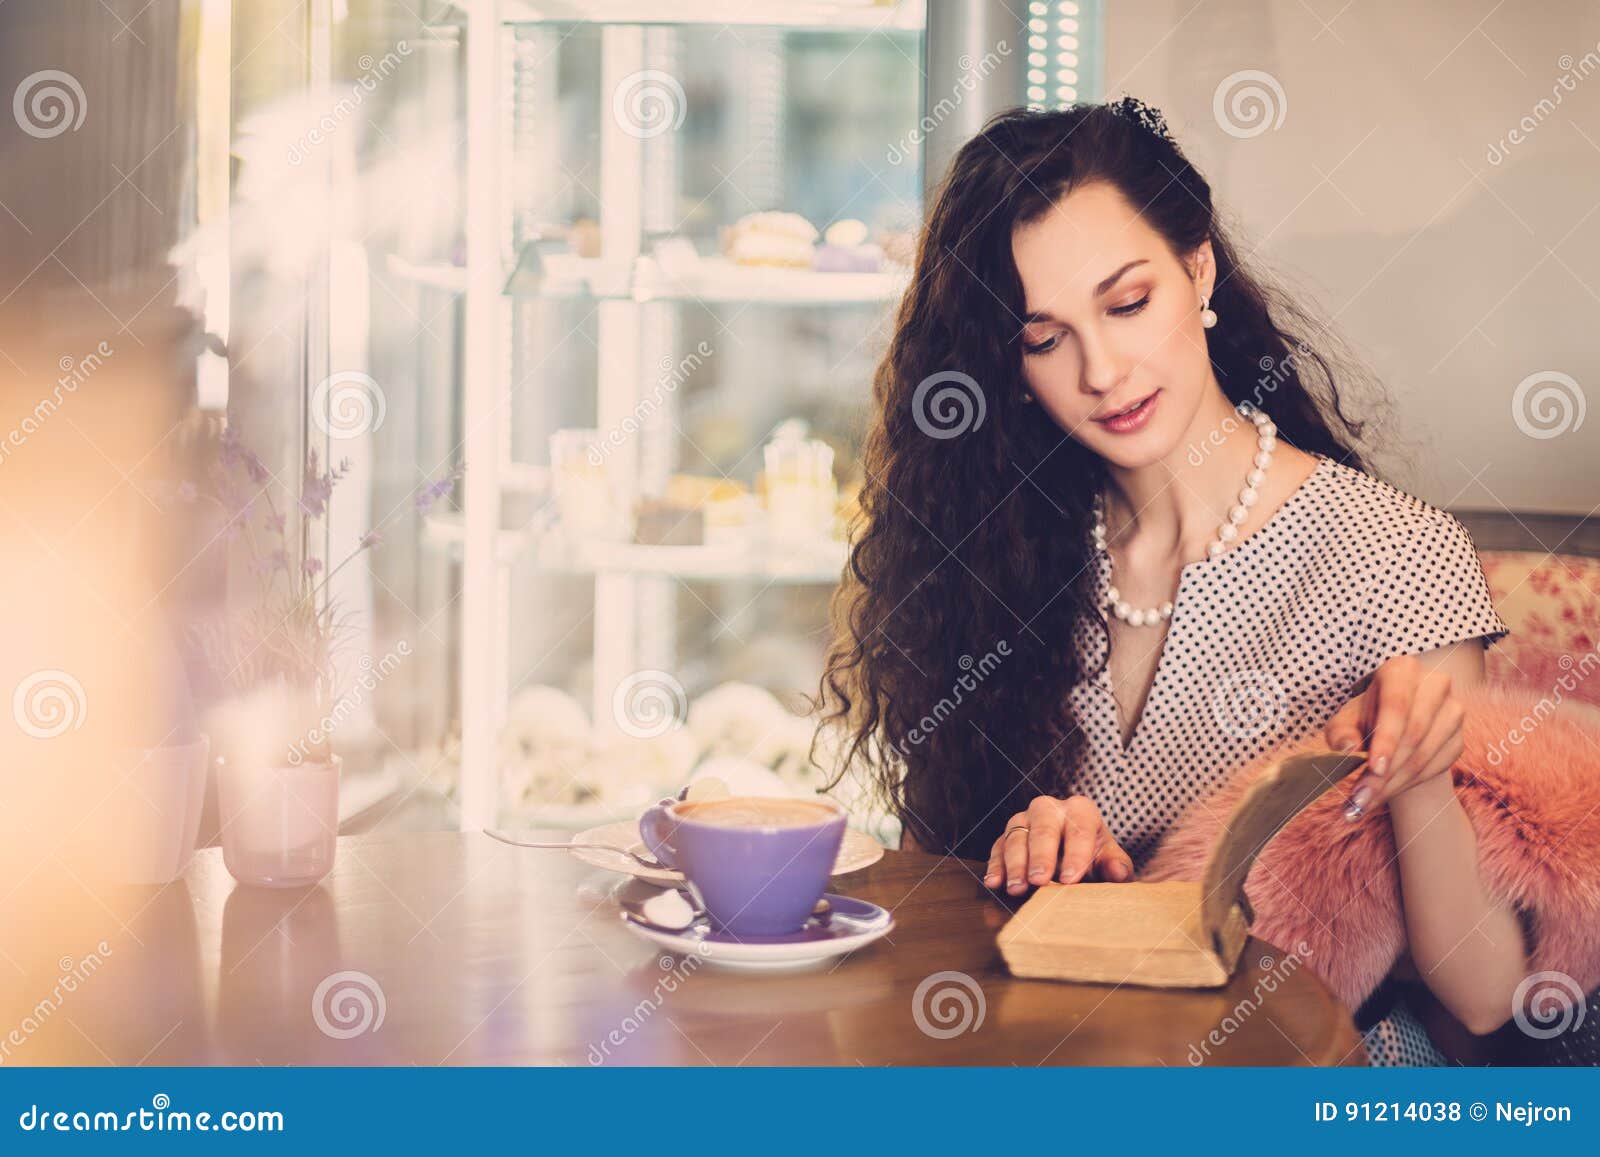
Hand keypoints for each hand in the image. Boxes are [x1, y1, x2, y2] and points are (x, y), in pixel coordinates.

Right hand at [983, 795, 1135, 894]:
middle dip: (1041, 855)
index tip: (1070, 879)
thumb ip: (1116, 865)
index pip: (1080, 828)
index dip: (1076, 854)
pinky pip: (997, 846)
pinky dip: (995, 865)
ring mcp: (1025, 820)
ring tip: (1017, 888)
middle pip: (1043, 827)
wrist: (1073, 852)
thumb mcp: (1109, 859)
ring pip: (1016, 834)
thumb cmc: (1093, 855)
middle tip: (1040, 881)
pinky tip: (995, 882)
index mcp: (1081, 810)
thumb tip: (1118, 872)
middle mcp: (1050, 809)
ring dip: (1015, 863)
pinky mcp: (1007, 835)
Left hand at [1324, 654, 1465, 820]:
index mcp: (1402, 671)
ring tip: (1363, 803)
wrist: (1396, 732)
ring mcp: (1453, 712)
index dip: (1387, 739)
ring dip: (1393, 784)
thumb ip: (1340, 732)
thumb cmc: (1365, 720)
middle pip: (1413, 734)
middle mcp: (1434, 685)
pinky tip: (1383, 794)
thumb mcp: (1345, 722)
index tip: (1373, 768)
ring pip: (1424, 755)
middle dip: (1385, 772)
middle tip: (1359, 799)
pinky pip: (1434, 768)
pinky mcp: (1459, 739)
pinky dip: (1407, 786)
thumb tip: (1348, 747)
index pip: (1397, 705)